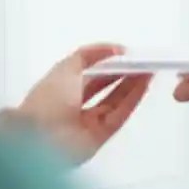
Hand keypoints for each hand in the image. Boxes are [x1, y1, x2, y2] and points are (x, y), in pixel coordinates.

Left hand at [0, 43, 151, 164]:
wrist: (39, 139)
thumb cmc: (48, 100)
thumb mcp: (65, 68)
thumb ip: (89, 55)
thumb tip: (113, 49)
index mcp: (60, 86)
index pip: (87, 71)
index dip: (106, 61)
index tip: (124, 53)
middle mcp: (74, 104)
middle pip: (103, 86)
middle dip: (123, 73)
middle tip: (142, 61)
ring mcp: (87, 122)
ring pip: (114, 100)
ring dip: (132, 85)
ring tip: (149, 69)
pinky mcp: (100, 136)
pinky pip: (119, 114)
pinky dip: (132, 99)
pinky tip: (144, 84)